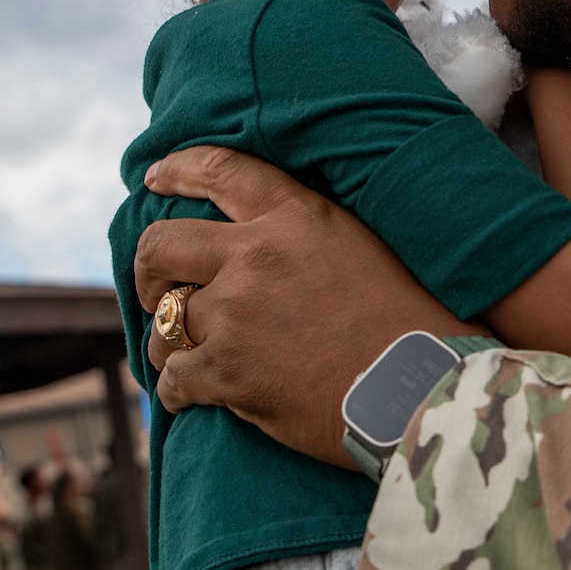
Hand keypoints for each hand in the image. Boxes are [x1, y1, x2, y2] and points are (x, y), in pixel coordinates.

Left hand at [136, 146, 481, 467]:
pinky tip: (191, 399)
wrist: (425, 389)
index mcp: (298, 217)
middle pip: (162, 244)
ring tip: (186, 361)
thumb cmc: (416, 324)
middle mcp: (257, 254)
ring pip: (165, 322)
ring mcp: (237, 312)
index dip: (178, 170)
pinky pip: (173, 380)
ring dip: (170, 344)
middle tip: (154, 293)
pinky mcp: (228, 371)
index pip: (222, 171)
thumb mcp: (370, 249)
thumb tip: (282, 247)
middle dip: (146, 271)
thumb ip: (316, 237)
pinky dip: (177, 393)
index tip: (153, 179)